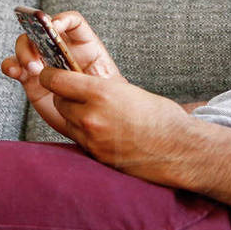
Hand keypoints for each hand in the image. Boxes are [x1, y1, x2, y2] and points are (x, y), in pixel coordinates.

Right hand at [1, 10, 123, 136]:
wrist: (95, 122)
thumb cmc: (106, 102)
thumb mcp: (107, 86)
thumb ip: (90, 79)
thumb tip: (75, 75)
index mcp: (84, 45)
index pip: (72, 22)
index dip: (63, 19)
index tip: (54, 26)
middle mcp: (61, 50)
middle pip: (42, 29)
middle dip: (36, 37)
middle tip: (39, 58)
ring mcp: (45, 62)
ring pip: (26, 45)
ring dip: (23, 52)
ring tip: (31, 68)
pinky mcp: (31, 78)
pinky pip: (16, 66)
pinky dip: (11, 65)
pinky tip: (14, 71)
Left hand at [37, 65, 198, 186]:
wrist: (178, 150)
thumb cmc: (161, 117)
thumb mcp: (128, 91)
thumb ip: (100, 88)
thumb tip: (80, 85)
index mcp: (101, 93)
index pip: (56, 80)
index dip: (51, 75)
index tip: (51, 73)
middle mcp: (90, 117)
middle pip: (59, 101)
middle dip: (64, 95)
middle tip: (76, 92)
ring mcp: (91, 140)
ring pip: (66, 121)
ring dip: (72, 114)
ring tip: (91, 111)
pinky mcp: (95, 156)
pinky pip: (77, 139)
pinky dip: (82, 132)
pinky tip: (99, 129)